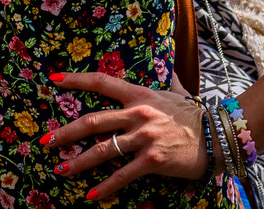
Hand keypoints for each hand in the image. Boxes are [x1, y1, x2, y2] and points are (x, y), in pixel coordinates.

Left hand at [42, 72, 207, 200]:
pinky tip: (91, 194)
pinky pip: (123, 175)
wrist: (218, 137)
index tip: (54, 78)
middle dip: (65, 132)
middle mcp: (138, 113)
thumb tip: (169, 69)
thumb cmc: (194, 115)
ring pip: (102, 150)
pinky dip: (105, 187)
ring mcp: (144, 137)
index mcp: (139, 94)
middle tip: (45, 140)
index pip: (101, 82)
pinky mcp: (152, 160)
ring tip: (61, 170)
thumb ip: (167, 81)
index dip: (76, 79)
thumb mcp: (176, 92)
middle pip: (92, 121)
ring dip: (78, 162)